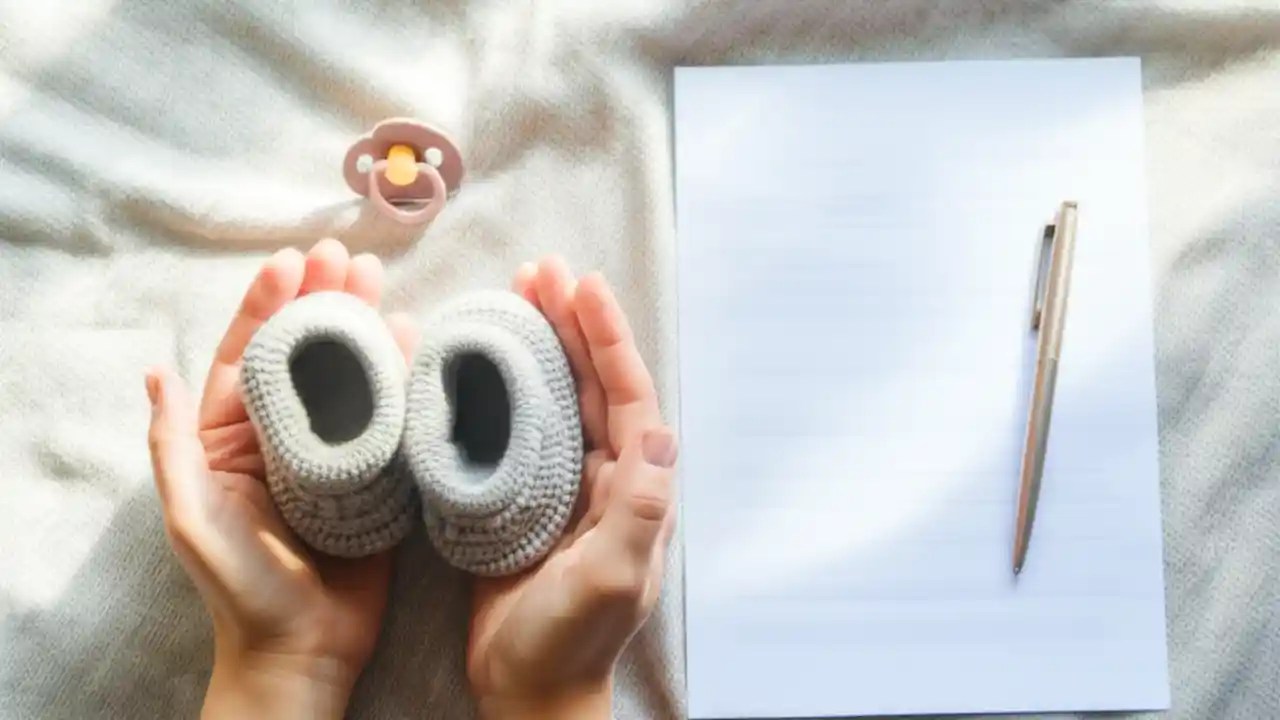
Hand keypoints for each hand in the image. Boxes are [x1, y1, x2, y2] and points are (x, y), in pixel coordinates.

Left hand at [145, 239, 417, 719]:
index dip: (267, 305)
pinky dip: (403, 375)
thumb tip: (158, 372)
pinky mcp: (377, 474)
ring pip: (349, 373)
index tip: (292, 262)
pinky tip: (414, 339)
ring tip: (381, 282)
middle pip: (304, 352)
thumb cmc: (239, 587)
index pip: (248, 355)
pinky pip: (390, 414)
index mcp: (233, 438)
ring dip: (364, 326)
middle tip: (348, 258)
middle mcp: (285, 435)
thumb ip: (173, 446)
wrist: (303, 650)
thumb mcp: (191, 516)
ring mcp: (335, 451)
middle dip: (323, 301)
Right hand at [467, 258, 677, 719]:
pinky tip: (480, 362)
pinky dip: (502, 387)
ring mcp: (563, 485)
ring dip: (540, 345)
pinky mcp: (520, 498)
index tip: (582, 285)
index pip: (629, 395)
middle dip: (571, 324)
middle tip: (539, 272)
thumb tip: (664, 434)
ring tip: (514, 296)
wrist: (527, 690)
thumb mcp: (610, 576)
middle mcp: (606, 477)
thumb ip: (639, 508)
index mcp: (634, 487)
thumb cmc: (570, 641)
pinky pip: (516, 426)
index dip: (608, 337)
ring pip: (556, 396)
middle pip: (593, 382)